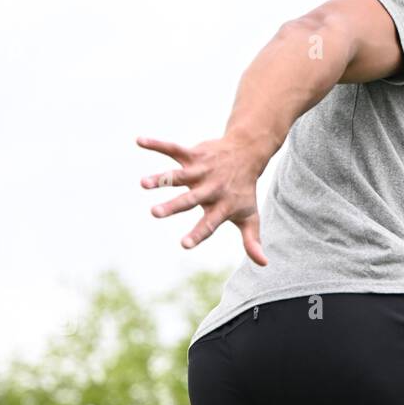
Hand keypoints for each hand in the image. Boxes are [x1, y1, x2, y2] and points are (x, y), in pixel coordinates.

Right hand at [137, 134, 266, 264]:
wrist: (248, 153)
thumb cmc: (244, 190)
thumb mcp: (250, 215)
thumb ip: (252, 240)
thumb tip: (264, 263)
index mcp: (222, 206)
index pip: (210, 224)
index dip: (198, 234)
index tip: (184, 245)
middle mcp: (211, 188)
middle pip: (191, 199)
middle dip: (173, 205)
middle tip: (154, 213)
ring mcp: (201, 170)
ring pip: (179, 175)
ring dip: (161, 178)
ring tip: (143, 183)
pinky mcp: (194, 154)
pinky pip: (173, 148)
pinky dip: (157, 143)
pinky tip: (139, 140)